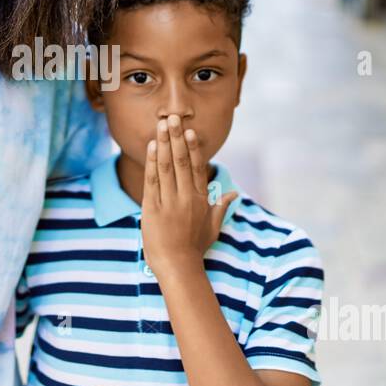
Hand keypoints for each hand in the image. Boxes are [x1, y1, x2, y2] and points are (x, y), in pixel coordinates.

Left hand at [140, 113, 237, 277]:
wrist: (178, 267)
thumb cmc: (195, 249)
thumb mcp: (212, 227)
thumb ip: (221, 207)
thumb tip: (234, 195)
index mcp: (200, 199)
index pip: (198, 167)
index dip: (194, 147)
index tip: (190, 130)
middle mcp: (186, 197)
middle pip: (182, 161)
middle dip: (177, 137)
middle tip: (173, 117)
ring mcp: (170, 202)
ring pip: (168, 166)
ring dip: (165, 143)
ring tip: (162, 125)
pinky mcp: (153, 209)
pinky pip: (152, 180)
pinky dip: (152, 162)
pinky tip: (152, 146)